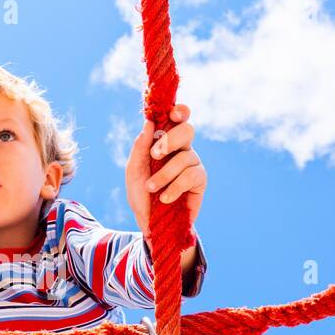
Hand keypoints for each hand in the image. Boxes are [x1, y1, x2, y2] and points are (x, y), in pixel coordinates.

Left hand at [126, 103, 206, 231]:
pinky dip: (174, 187)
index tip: (173, 113)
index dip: (179, 111)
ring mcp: (192, 164)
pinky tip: (164, 198)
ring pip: (186, 156)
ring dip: (165, 173)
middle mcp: (181, 149)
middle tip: (155, 154)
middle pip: (187, 130)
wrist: (151, 223)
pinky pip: (191, 175)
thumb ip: (139, 148)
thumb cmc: (141, 196)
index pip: (177, 119)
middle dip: (170, 140)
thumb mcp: (133, 171)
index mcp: (165, 142)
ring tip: (152, 188)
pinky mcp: (200, 181)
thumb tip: (149, 123)